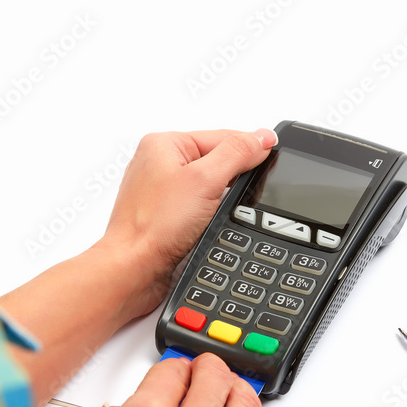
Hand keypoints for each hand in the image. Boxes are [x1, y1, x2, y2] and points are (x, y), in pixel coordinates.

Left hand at [101, 128, 276, 319]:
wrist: (133, 270)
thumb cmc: (153, 226)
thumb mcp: (205, 180)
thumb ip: (237, 154)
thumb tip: (261, 138)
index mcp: (164, 143)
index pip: (222, 136)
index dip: (249, 148)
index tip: (274, 155)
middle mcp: (160, 163)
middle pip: (217, 160)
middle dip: (234, 177)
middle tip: (246, 193)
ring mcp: (162, 190)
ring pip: (210, 185)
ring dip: (223, 198)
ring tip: (220, 212)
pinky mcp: (166, 214)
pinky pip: (200, 205)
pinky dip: (211, 213)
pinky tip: (212, 223)